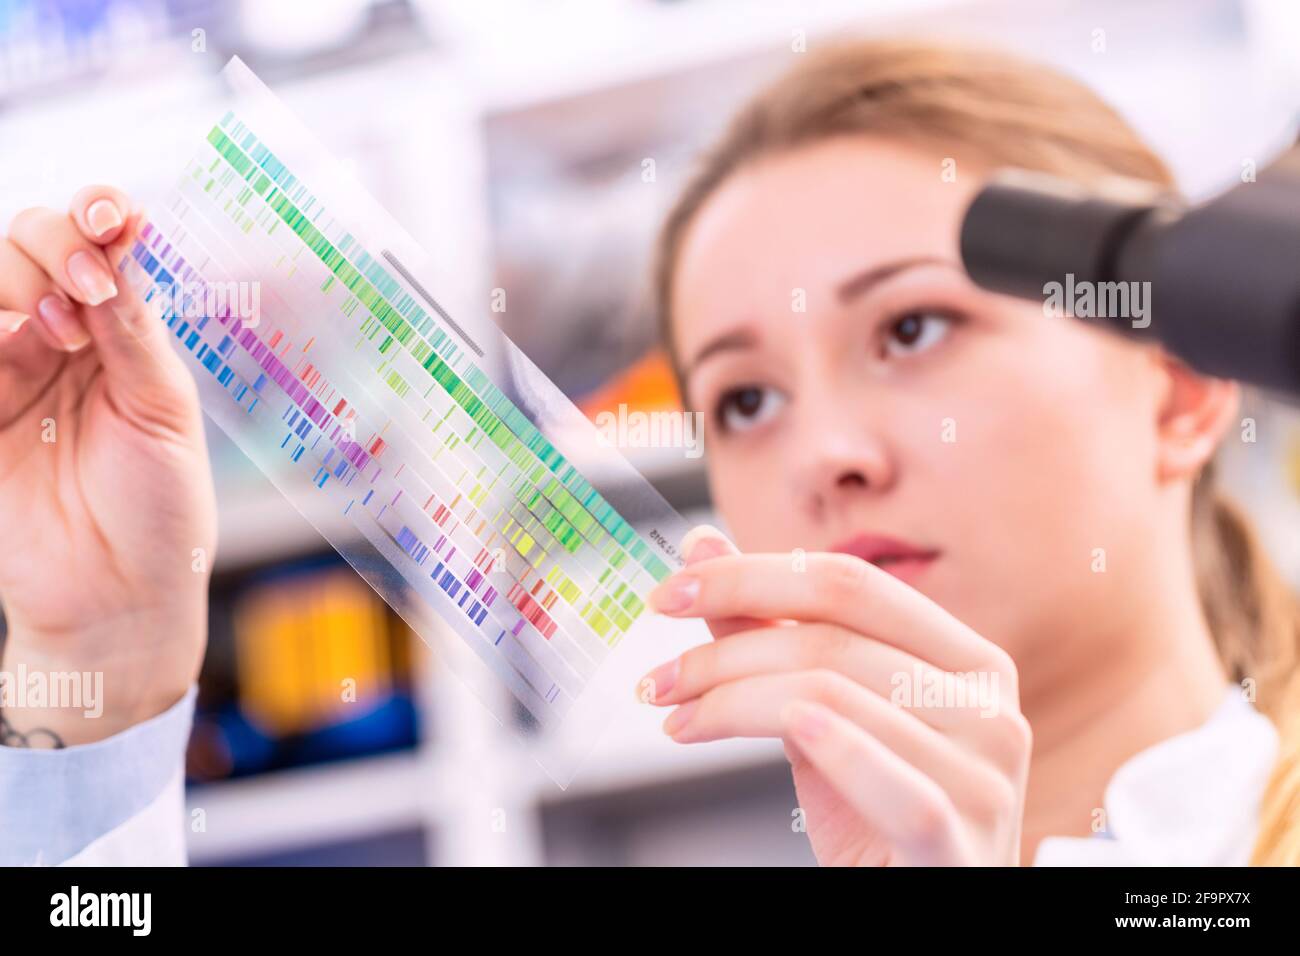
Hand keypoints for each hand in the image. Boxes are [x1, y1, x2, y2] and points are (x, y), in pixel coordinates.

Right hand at [0, 186, 215, 745]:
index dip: (97, 216)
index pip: (99, 249)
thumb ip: (132, 333)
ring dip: (17, 282)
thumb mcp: (163, 413)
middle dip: (55, 246)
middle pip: (30, 244)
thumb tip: (119, 248)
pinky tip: (13, 336)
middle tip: (85, 293)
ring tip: (55, 331)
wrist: (118, 599)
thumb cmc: (162, 512)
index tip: (113, 213)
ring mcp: (12, 371)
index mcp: (124, 336)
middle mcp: (64, 342)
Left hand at [640, 527, 1030, 865]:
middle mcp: (989, 706)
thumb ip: (766, 630)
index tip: (669, 593)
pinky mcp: (960, 845)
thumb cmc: (872, 813)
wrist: (912, 905)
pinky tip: (780, 733)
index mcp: (966, 658)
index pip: (848, 583)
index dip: (749, 576)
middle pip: (831, 640)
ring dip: (730, 704)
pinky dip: (834, 751)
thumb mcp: (819, 714)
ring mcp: (985, 777)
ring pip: (833, 701)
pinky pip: (895, 786)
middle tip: (659, 678)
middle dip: (722, 652)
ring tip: (680, 720)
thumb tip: (702, 544)